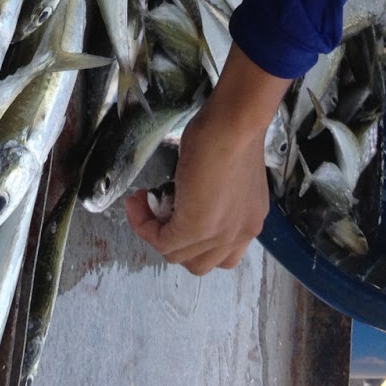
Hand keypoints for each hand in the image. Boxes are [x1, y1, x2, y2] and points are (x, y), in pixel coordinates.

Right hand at [126, 45, 286, 273]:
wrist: (233, 123)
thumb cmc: (230, 131)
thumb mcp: (221, 173)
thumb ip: (209, 196)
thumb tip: (186, 197)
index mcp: (249, 221)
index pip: (216, 250)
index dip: (189, 234)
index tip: (170, 206)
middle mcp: (240, 235)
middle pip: (198, 262)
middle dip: (172, 240)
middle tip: (156, 211)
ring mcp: (221, 235)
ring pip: (179, 257)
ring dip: (155, 234)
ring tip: (142, 205)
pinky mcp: (197, 228)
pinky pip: (163, 241)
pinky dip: (144, 226)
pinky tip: (136, 203)